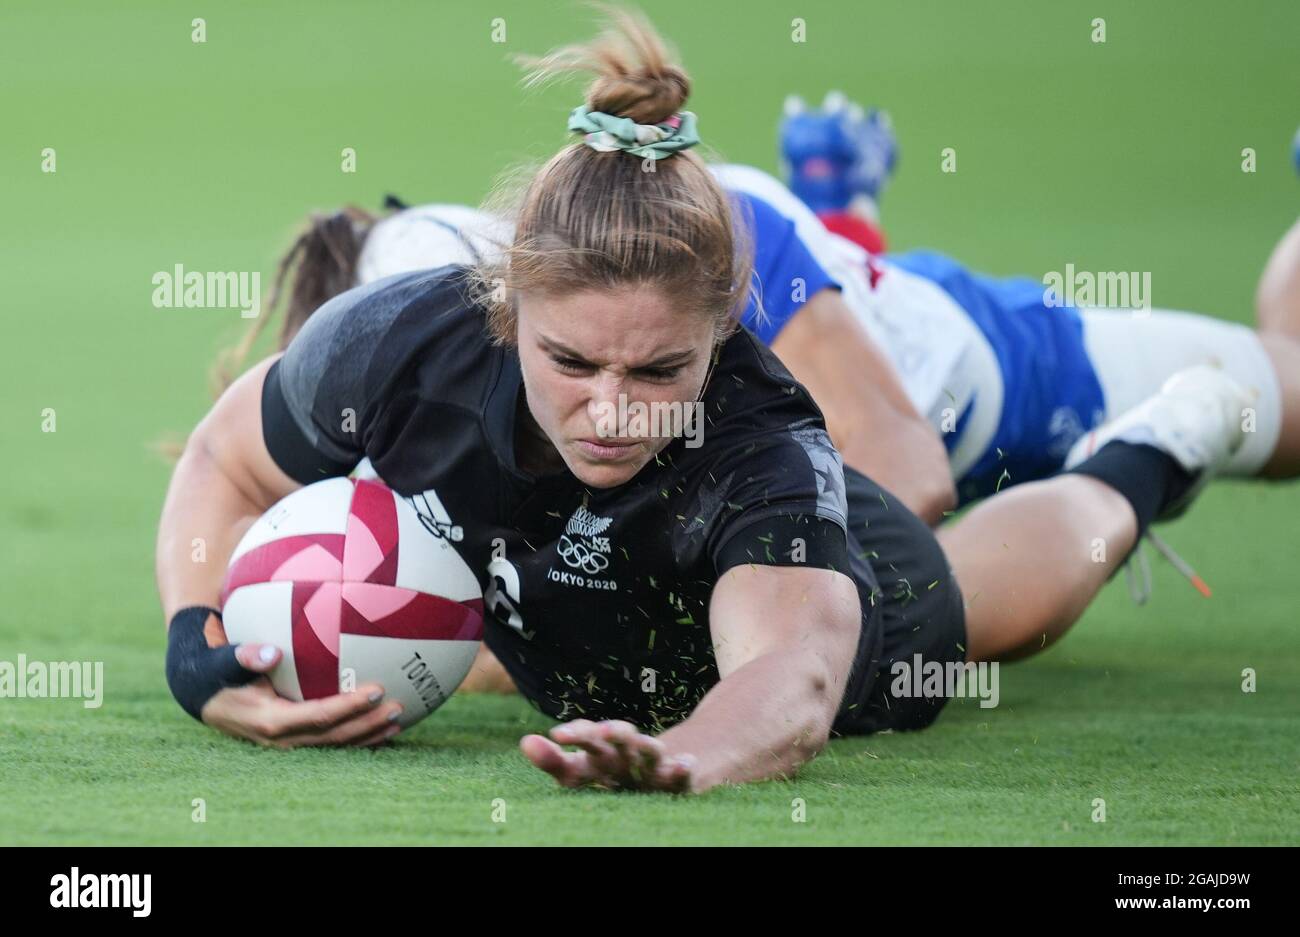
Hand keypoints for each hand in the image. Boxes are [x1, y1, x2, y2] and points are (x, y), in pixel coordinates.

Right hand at [199, 643, 404, 748]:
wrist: (201, 691)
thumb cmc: (216, 669)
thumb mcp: (223, 660)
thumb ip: (245, 655)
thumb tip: (272, 652)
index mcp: (268, 720)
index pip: (318, 716)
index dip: (349, 707)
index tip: (376, 690)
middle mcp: (281, 738)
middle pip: (334, 737)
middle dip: (368, 725)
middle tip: (398, 707)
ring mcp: (288, 742)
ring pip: (335, 744)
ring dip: (367, 735)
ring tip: (397, 722)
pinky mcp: (293, 737)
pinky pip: (329, 740)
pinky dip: (356, 735)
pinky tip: (379, 728)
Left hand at [520, 719, 696, 791]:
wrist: (675, 763)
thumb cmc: (619, 770)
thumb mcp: (585, 771)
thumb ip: (555, 762)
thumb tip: (524, 741)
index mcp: (603, 751)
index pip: (588, 737)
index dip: (576, 734)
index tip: (558, 734)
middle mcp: (628, 753)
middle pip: (617, 739)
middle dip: (607, 733)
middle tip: (599, 731)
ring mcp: (654, 765)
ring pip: (648, 750)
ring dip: (641, 743)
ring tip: (632, 739)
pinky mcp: (679, 779)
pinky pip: (683, 774)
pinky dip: (683, 768)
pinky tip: (682, 763)